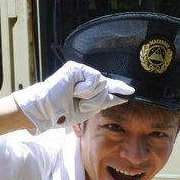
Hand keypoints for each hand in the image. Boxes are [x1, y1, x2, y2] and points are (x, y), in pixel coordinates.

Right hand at [13, 61, 132, 133]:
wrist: (48, 110)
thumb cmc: (64, 112)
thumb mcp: (88, 109)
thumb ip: (104, 101)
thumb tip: (122, 96)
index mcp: (88, 87)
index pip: (107, 86)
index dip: (119, 88)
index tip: (131, 91)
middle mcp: (86, 77)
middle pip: (106, 87)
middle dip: (96, 100)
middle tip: (80, 104)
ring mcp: (81, 71)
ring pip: (101, 84)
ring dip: (90, 96)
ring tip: (75, 98)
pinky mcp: (76, 68)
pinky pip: (93, 79)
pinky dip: (85, 89)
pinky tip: (73, 91)